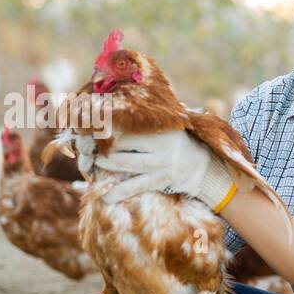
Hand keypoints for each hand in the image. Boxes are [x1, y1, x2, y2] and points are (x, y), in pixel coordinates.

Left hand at [92, 130, 236, 209]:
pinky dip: (121, 192)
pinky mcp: (163, 180)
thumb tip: (122, 95)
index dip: (112, 124)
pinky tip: (106, 198)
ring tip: (96, 163)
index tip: (95, 123)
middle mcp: (164, 144)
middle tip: (90, 144)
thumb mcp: (170, 124)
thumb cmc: (179, 141)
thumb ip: (151, 116)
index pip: (133, 123)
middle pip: (128, 142)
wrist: (203, 167)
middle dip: (106, 144)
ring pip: (130, 163)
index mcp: (164, 127)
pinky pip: (137, 186)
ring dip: (110, 164)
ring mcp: (163, 164)